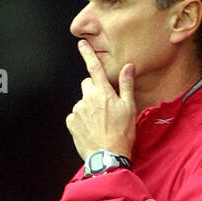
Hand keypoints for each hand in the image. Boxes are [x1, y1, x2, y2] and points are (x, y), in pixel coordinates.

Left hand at [66, 40, 135, 162]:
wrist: (108, 157)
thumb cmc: (122, 134)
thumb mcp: (129, 108)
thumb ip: (126, 85)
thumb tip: (128, 67)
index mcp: (102, 92)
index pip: (93, 67)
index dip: (87, 53)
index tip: (82, 44)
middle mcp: (87, 98)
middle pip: (87, 85)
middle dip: (94, 91)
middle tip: (105, 107)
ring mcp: (77, 110)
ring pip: (82, 102)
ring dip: (89, 108)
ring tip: (100, 123)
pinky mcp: (71, 122)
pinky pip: (75, 116)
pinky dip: (82, 120)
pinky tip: (91, 129)